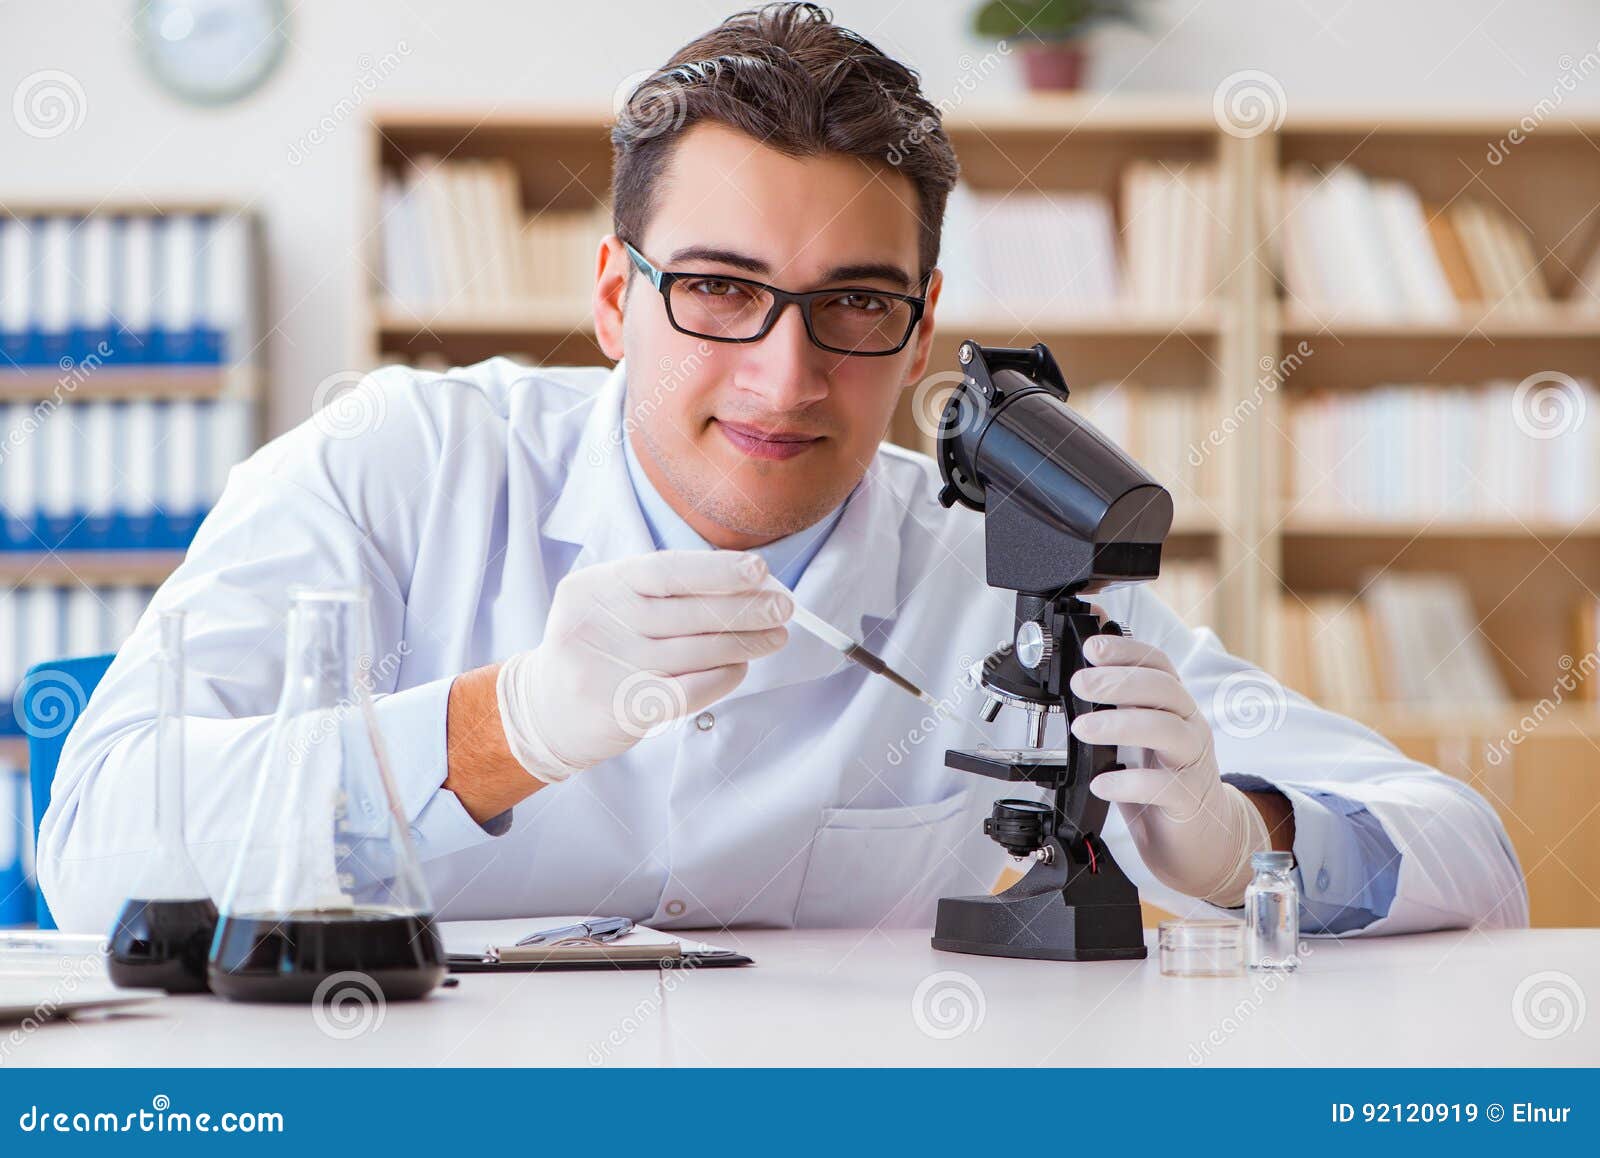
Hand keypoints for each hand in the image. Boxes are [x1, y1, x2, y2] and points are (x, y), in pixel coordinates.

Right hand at [496, 550, 790, 781]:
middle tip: (783, 607)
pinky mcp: (624, 710)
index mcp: (594, 586)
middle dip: (744, 607)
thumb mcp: (609, 604)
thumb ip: (662, 591)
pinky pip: (690, 689)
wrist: (544, 711)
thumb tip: (743, 581)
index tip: (760, 570)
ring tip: (775, 636)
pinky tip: (741, 667)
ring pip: (696, 651)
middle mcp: (597, 623)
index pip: (665, 570)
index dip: (717, 569)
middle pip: (687, 612)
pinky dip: (723, 677)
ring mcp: (608, 669)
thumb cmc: (595, 648)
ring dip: (745, 643)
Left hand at [1067, 627, 1268, 906]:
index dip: (1127, 650)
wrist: (1201, 841)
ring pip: (1166, 730)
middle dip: (1118, 682)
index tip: (1092, 648)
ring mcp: (1192, 763)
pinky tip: (1101, 784)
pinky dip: (1127, 782)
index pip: (1158, 664)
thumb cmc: (1163, 783)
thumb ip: (1118, 711)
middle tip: (1080, 684)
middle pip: (1163, 689)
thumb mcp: (1139, 739)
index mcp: (1174, 707)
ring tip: (1081, 729)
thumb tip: (1080, 676)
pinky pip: (1162, 786)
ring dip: (1119, 725)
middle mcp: (1188, 727)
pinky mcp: (1189, 800)